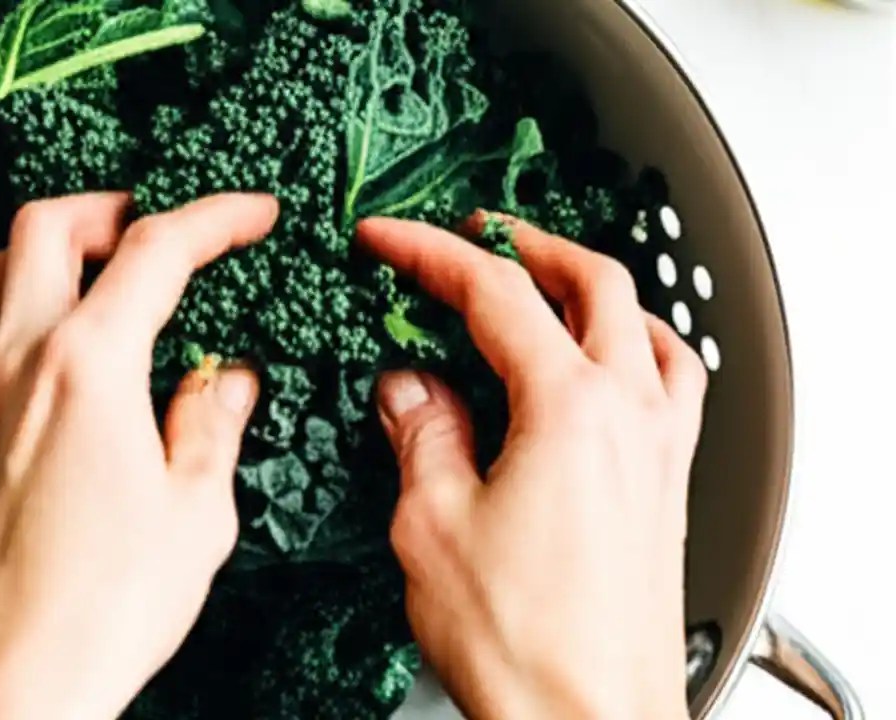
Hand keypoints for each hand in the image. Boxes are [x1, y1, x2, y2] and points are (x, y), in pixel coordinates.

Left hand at [0, 192, 278, 719]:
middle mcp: (22, 363)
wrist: (8, 682)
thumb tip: (227, 379)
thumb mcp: (196, 512)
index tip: (252, 215)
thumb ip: (211, 426)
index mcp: (92, 366)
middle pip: (47, 226)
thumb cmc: (104, 609)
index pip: (157, 250)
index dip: (215, 218)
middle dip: (112, 208)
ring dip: (46, 250)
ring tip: (96, 273)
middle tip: (161, 230)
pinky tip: (28, 341)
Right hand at [356, 213, 705, 719]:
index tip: (389, 240)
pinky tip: (614, 364)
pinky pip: (673, 382)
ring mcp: (662, 450)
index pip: (496, 294)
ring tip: (548, 280)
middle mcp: (632, 415)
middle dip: (525, 244)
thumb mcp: (435, 525)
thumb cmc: (526, 644)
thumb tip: (409, 388)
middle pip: (592, 283)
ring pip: (646, 325)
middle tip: (473, 236)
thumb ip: (423, 435)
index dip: (431, 255)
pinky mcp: (669, 487)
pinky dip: (639, 346)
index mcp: (570, 409)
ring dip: (592, 286)